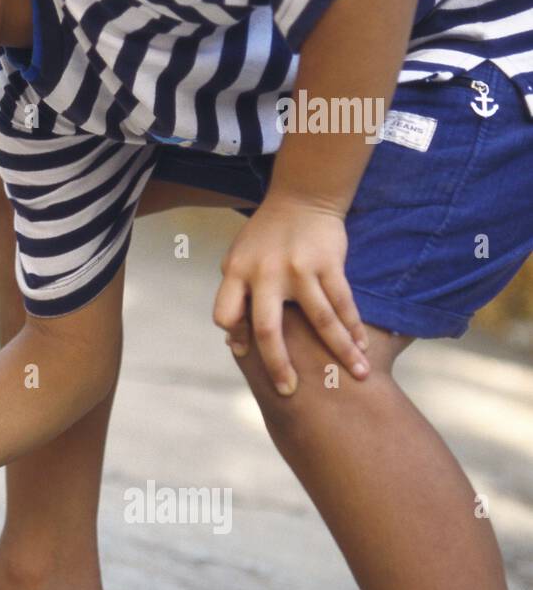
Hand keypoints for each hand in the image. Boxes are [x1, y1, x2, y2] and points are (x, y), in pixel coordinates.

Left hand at [212, 193, 369, 394]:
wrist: (301, 198)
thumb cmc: (264, 237)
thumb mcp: (238, 259)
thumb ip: (236, 295)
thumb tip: (235, 342)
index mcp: (236, 273)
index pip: (225, 315)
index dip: (235, 336)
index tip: (247, 353)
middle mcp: (265, 274)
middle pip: (268, 330)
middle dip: (278, 365)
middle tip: (289, 391)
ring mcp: (299, 269)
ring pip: (321, 321)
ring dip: (340, 352)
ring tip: (356, 376)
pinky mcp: (328, 264)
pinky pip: (344, 303)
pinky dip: (354, 327)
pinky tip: (362, 347)